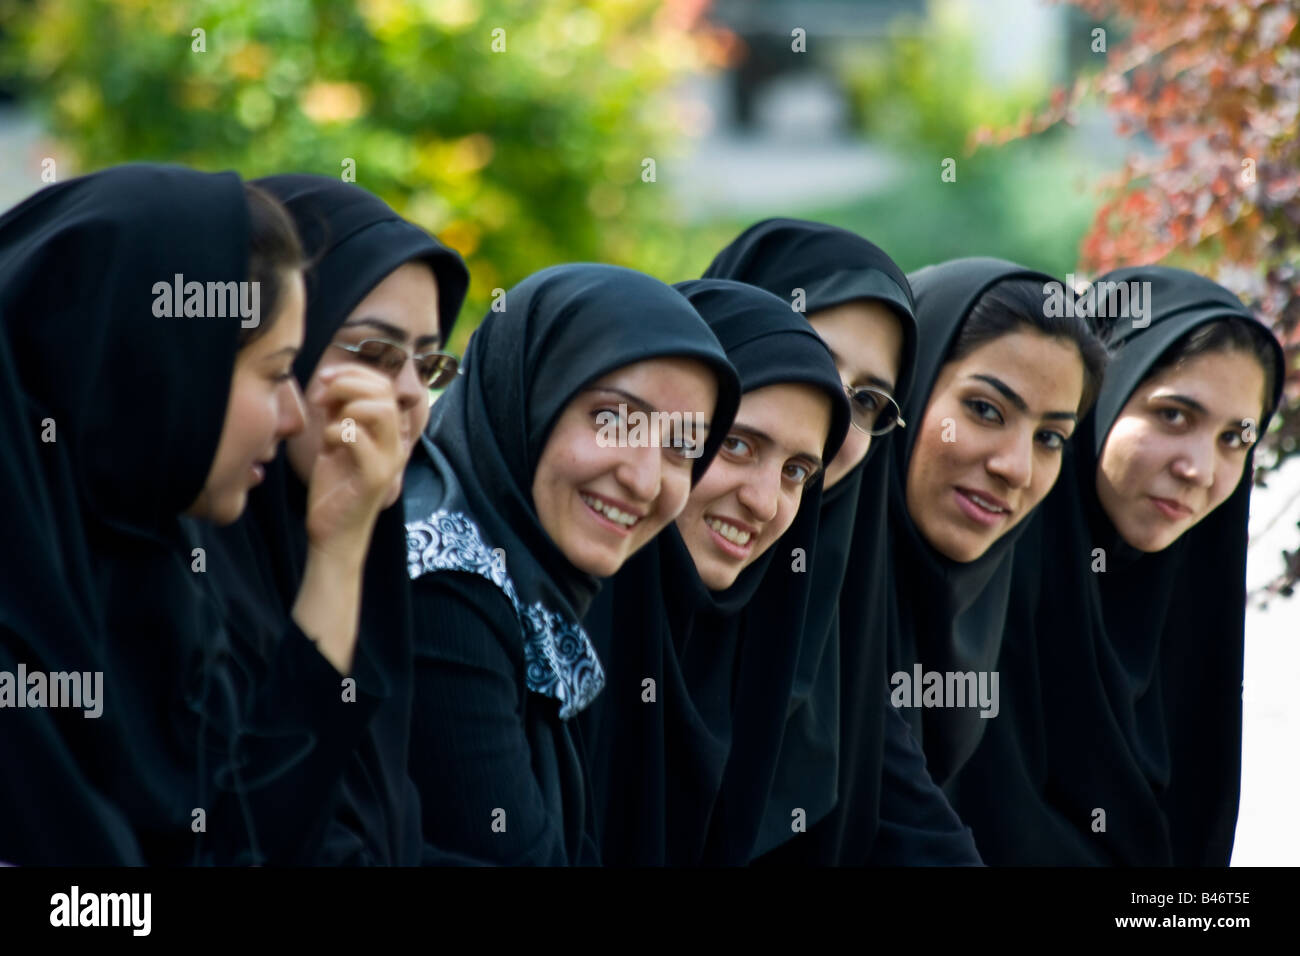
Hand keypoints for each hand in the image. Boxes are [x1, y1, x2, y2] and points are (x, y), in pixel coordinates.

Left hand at [301, 365, 403, 554]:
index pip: (384, 385)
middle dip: (348, 383)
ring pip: (380, 411)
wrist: (335, 534)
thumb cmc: (335, 488)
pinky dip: (336, 431)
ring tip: (328, 418)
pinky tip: (326, 444)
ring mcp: (389, 461)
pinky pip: (358, 438)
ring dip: (347, 404)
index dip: (355, 373)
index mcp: (389, 433)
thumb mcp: (336, 442)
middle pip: (385, 392)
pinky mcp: (376, 477)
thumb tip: (332, 385)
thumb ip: (340, 414)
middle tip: (322, 395)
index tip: (325, 378)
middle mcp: (395, 444)